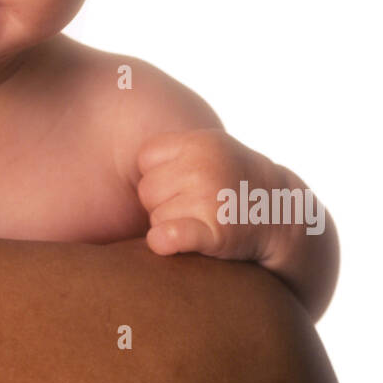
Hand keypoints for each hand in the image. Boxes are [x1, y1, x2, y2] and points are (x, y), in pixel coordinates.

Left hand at [136, 128, 337, 317]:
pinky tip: (168, 243)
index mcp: (200, 142)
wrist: (286, 221)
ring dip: (172, 228)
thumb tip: (96, 140)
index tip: (181, 187)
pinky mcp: (217, 231)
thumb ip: (168, 155)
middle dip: (163, 206)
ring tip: (206, 226)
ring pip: (156, 219)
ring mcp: (212, 197)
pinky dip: (166, 240)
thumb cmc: (235, 187)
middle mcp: (205, 165)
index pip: (146, 160)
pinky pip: (169, 234)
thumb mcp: (209, 153)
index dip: (158, 179)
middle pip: (147, 192)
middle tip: (197, 211)